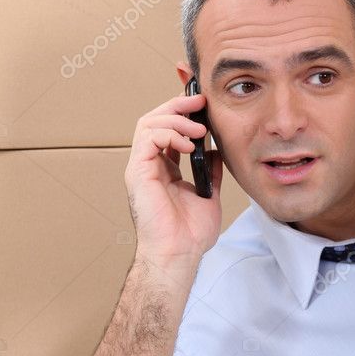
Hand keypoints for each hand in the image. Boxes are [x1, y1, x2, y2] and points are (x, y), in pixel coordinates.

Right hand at [124, 91, 222, 265]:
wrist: (179, 254)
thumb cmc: (190, 234)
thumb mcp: (208, 194)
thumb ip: (210, 171)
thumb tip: (216, 150)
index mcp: (164, 169)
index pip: (167, 129)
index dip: (182, 112)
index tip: (203, 104)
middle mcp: (149, 165)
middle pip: (155, 119)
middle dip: (178, 105)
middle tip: (200, 101)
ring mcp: (141, 168)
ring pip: (148, 123)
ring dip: (176, 118)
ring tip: (199, 128)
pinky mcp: (138, 172)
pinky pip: (148, 138)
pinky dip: (169, 134)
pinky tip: (189, 145)